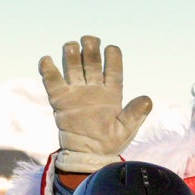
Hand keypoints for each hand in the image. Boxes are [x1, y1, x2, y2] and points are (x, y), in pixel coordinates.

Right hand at [39, 36, 152, 173]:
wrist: (88, 154)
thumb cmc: (109, 142)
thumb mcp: (126, 129)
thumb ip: (135, 114)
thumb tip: (147, 100)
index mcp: (112, 93)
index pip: (113, 70)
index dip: (113, 58)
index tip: (111, 47)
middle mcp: (94, 89)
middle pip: (91, 64)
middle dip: (90, 49)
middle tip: (89, 39)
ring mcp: (76, 93)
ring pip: (73, 68)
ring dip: (71, 55)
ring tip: (71, 45)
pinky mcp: (60, 100)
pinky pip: (53, 82)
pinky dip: (49, 71)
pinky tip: (46, 59)